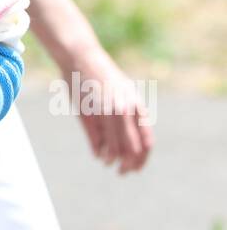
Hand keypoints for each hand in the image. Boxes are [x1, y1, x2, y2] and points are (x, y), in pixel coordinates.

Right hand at [66, 47, 153, 174]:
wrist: (82, 57)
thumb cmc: (103, 76)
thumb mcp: (123, 93)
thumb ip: (129, 116)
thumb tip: (133, 137)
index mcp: (136, 106)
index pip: (146, 141)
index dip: (142, 159)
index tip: (137, 169)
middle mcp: (124, 110)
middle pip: (133, 148)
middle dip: (129, 165)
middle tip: (123, 172)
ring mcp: (106, 112)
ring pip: (115, 147)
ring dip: (112, 160)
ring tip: (108, 163)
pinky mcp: (89, 113)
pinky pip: (97, 141)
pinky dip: (98, 151)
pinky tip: (98, 154)